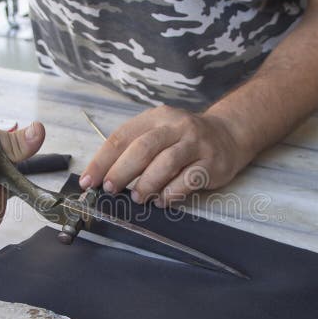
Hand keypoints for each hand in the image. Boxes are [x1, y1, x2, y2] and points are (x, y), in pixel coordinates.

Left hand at [80, 106, 253, 206]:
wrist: (229, 134)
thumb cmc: (184, 139)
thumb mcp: (158, 133)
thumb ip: (134, 150)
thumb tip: (104, 178)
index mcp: (155, 117)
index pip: (122, 137)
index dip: (102, 160)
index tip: (88, 180)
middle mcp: (176, 126)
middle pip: (143, 148)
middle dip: (122, 171)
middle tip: (110, 189)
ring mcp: (196, 143)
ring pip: (166, 163)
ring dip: (147, 183)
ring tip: (137, 198)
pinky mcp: (211, 162)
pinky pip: (188, 179)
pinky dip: (171, 193)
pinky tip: (162, 201)